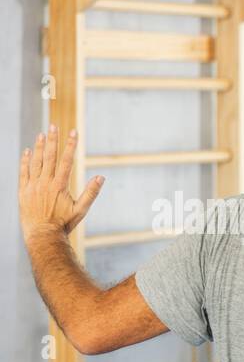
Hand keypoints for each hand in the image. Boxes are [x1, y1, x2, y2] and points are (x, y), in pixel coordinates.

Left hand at [18, 125, 104, 241]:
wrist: (42, 235)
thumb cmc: (64, 224)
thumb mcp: (81, 210)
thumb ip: (91, 192)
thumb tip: (101, 177)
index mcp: (60, 185)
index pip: (66, 160)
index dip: (70, 145)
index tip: (73, 132)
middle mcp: (45, 182)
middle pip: (50, 156)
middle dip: (53, 140)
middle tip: (54, 125)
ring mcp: (33, 185)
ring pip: (36, 161)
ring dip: (39, 146)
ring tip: (42, 134)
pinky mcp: (23, 191)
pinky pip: (24, 172)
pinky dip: (26, 160)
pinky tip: (28, 151)